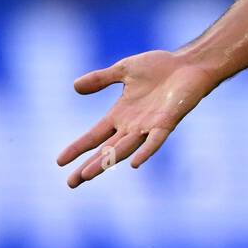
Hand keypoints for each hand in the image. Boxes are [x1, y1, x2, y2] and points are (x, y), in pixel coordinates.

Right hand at [57, 49, 217, 187]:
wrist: (188, 64)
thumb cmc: (159, 67)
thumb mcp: (124, 69)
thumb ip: (101, 79)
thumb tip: (74, 86)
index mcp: (121, 114)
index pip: (95, 136)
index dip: (78, 148)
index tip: (59, 162)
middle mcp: (132, 126)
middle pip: (106, 151)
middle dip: (89, 166)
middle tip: (71, 183)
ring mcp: (148, 126)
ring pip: (124, 149)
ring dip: (107, 162)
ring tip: (88, 174)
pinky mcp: (166, 123)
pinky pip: (154, 141)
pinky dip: (145, 152)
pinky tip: (134, 163)